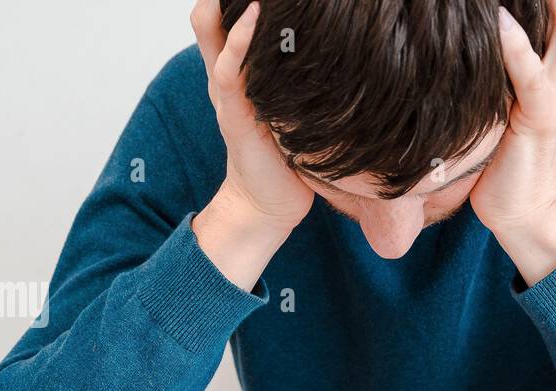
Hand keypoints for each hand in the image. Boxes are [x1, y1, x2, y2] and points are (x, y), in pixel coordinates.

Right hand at [190, 0, 311, 287]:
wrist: (270, 205)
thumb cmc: (289, 155)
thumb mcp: (293, 106)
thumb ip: (299, 78)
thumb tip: (346, 51)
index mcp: (238, 68)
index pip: (225, 15)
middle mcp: (226, 73)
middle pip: (209, 14)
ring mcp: (227, 92)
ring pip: (211, 29)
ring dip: (230, 3)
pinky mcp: (235, 115)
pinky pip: (229, 70)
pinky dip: (240, 40)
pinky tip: (257, 15)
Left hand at [470, 0, 555, 286]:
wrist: (521, 211)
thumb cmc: (497, 158)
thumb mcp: (482, 103)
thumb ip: (473, 73)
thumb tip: (427, 45)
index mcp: (539, 58)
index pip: (543, 2)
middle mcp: (553, 64)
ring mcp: (552, 88)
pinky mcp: (543, 117)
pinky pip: (534, 75)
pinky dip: (517, 48)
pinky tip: (500, 22)